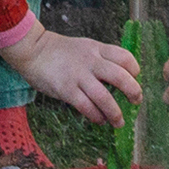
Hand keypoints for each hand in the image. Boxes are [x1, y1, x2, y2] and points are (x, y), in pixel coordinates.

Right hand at [0, 23, 142, 125]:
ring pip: (105, 97)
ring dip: (116, 113)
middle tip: (135, 101)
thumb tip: (119, 80)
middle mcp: (91, 61)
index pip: (125, 57)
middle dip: (133, 92)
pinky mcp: (66, 90)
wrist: (33, 50)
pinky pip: (87, 107)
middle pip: (121, 77)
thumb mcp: (84, 47)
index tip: (134, 79)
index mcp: (97, 49)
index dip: (134, 70)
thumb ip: (100, 59)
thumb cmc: (59, 52)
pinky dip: (97, 117)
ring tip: (119, 121)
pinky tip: (99, 120)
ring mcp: (78, 76)